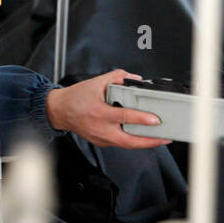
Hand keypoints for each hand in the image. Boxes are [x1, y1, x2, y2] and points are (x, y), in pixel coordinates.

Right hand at [47, 69, 169, 148]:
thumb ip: (116, 77)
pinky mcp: (101, 142)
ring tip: (159, 139)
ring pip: (126, 145)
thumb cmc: (75, 98)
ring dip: (144, 143)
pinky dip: (133, 141)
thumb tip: (134, 78)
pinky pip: (120, 144)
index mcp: (99, 112)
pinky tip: (142, 138)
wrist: (59, 111)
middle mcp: (100, 128)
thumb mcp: (95, 82)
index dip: (141, 118)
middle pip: (129, 141)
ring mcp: (100, 138)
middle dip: (149, 142)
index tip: (155, 119)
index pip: (124, 117)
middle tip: (164, 138)